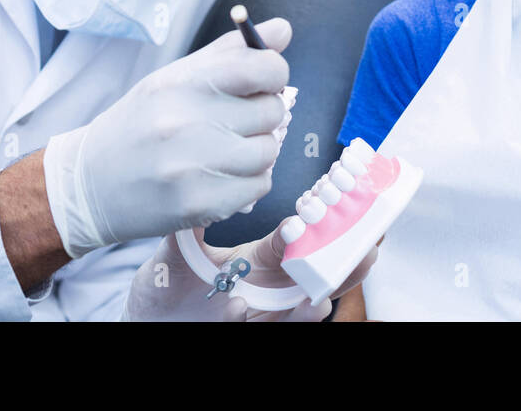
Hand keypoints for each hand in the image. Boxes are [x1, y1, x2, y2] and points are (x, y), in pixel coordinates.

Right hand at [44, 18, 291, 256]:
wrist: (91, 183)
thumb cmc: (141, 123)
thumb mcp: (176, 77)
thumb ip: (232, 53)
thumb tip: (284, 30)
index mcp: (184, 83)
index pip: (264, 68)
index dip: (274, 74)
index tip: (264, 82)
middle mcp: (187, 122)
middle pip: (273, 111)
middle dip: (263, 116)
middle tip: (235, 121)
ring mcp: (193, 166)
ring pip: (269, 152)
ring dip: (256, 152)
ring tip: (226, 151)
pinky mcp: (199, 204)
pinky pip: (259, 188)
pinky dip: (248, 183)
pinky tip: (220, 176)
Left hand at [123, 222, 377, 320]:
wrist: (149, 320)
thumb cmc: (166, 283)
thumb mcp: (178, 251)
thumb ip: (193, 226)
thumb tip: (204, 191)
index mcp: (262, 257)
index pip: (298, 238)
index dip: (317, 223)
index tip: (332, 203)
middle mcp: (272, 284)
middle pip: (321, 269)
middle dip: (350, 253)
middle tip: (371, 237)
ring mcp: (268, 311)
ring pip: (312, 299)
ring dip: (334, 285)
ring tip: (350, 268)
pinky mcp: (259, 329)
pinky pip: (287, 326)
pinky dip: (301, 317)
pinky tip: (312, 304)